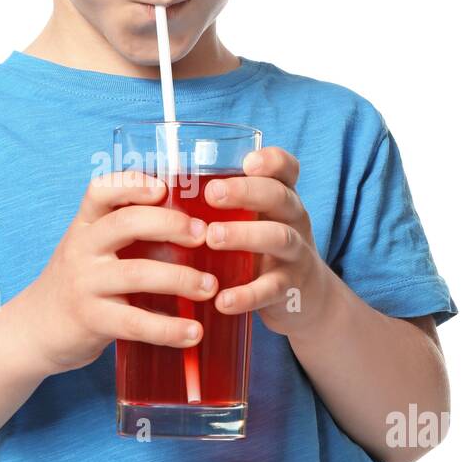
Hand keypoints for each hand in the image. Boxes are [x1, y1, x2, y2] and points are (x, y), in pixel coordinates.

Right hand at [21, 170, 216, 375]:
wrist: (35, 330)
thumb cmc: (79, 285)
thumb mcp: (91, 250)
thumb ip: (126, 236)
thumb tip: (193, 226)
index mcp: (85, 226)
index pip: (101, 190)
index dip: (132, 183)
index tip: (164, 188)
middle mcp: (81, 249)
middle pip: (126, 223)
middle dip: (170, 224)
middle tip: (203, 235)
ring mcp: (84, 284)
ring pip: (137, 273)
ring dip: (180, 278)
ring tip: (209, 286)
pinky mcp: (91, 320)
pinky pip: (135, 322)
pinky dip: (168, 328)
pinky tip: (193, 331)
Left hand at [203, 146, 333, 337]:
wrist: (307, 298)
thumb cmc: (263, 250)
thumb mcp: (254, 221)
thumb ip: (221, 205)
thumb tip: (154, 187)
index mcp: (280, 198)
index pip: (286, 168)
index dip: (271, 161)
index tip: (247, 161)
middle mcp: (293, 220)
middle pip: (279, 196)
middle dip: (246, 191)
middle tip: (212, 193)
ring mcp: (295, 254)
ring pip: (279, 237)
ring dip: (244, 235)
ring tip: (211, 237)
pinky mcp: (290, 289)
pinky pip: (272, 289)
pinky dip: (247, 295)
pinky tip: (222, 300)